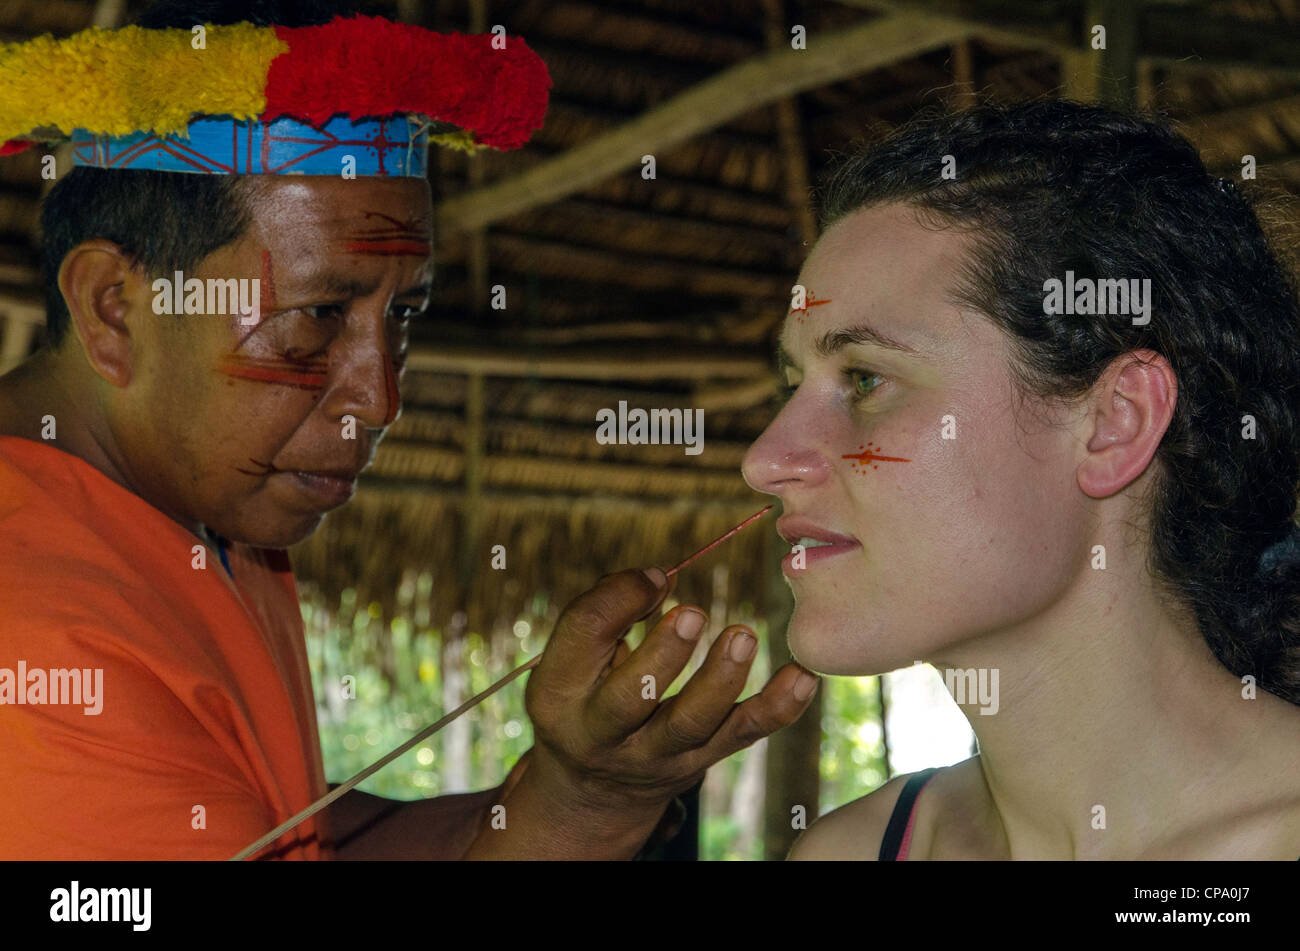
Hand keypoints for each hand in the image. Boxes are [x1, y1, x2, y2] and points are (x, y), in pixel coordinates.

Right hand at [522, 566, 819, 839]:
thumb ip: (605, 614)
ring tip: (742, 636)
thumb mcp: (570, 659)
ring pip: (691, 724)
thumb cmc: (586, 693)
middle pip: (630, 698)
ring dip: (720, 681)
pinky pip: (741, 735)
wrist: (594, 786)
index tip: (658, 576)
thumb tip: (661, 578)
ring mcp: (654, 755)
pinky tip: (802, 678)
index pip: (582, 636)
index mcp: (558, 692)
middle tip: (693, 614)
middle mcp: (602, 732)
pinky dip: (777, 708)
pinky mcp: (699, 762)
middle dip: (663, 656)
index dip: (619, 597)